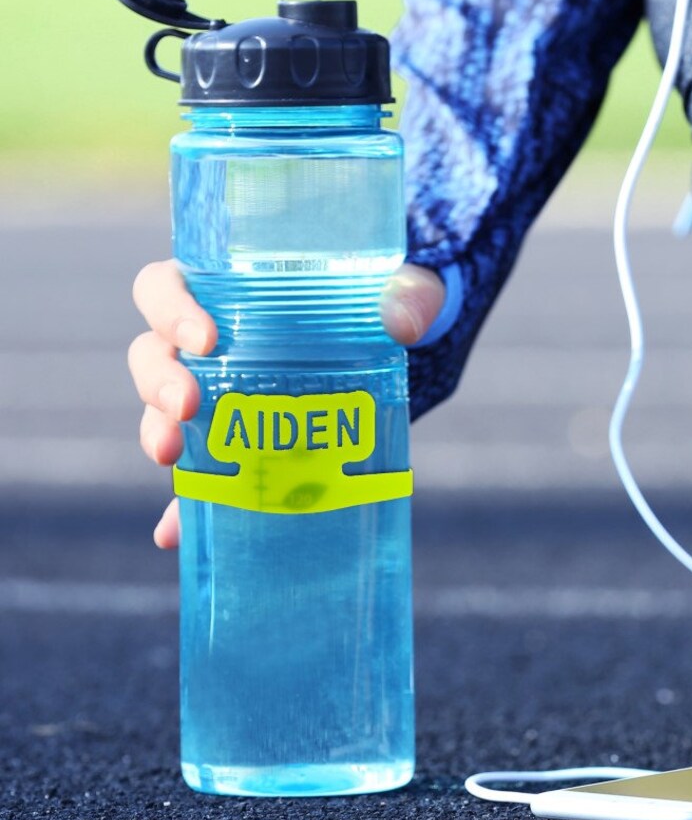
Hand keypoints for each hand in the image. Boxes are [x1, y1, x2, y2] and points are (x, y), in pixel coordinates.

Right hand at [127, 260, 444, 547]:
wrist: (402, 352)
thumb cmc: (384, 305)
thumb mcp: (406, 293)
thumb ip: (410, 296)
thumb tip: (403, 325)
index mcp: (228, 292)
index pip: (167, 287)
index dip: (169, 307)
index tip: (204, 338)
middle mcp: (210, 345)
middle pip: (152, 353)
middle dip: (159, 380)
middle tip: (187, 405)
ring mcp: (220, 398)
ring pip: (162, 410)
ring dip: (158, 431)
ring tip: (171, 456)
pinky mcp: (241, 446)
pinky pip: (202, 477)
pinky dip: (183, 506)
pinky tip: (175, 532)